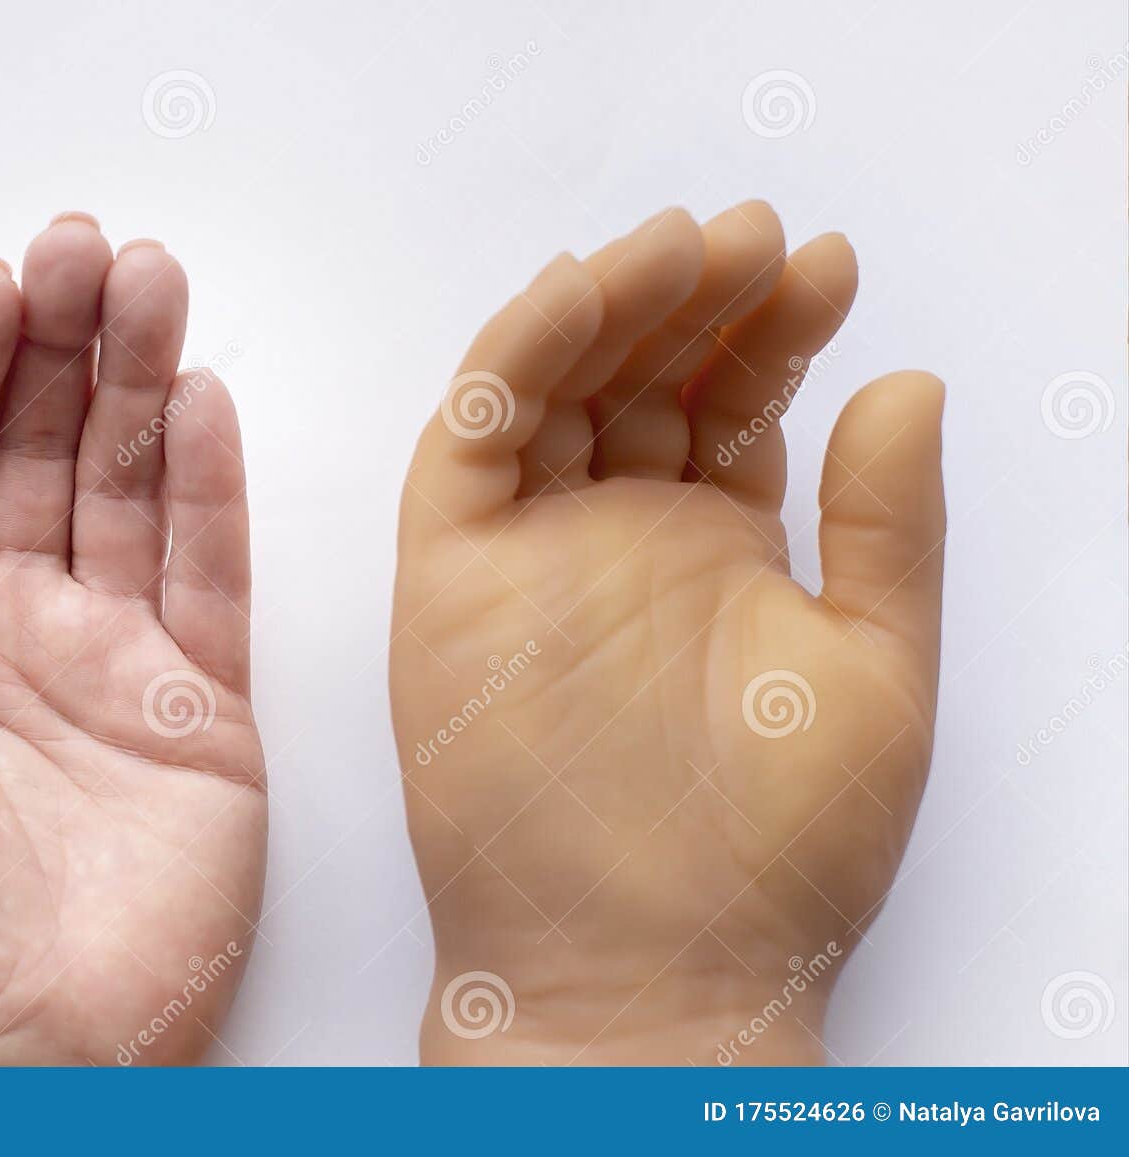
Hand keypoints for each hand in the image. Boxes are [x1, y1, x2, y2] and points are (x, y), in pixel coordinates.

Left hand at [0, 217, 265, 1064]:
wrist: (39, 1056)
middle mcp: (27, 630)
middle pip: (47, 457)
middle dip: (62, 347)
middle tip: (82, 247)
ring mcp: (122, 660)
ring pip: (133, 492)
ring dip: (140, 385)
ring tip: (148, 281)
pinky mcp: (208, 705)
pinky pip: (212, 577)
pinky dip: (211, 490)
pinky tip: (200, 403)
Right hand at [391, 204, 943, 1064]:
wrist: (641, 975)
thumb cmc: (773, 856)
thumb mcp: (878, 675)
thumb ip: (888, 529)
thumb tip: (909, 383)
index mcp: (719, 552)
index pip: (739, 405)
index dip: (780, 330)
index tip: (831, 269)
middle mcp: (622, 535)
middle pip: (647, 374)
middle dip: (702, 297)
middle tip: (757, 238)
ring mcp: (533, 546)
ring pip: (558, 385)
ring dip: (613, 303)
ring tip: (689, 249)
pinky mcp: (449, 571)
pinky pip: (473, 438)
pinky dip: (516, 356)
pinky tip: (580, 296)